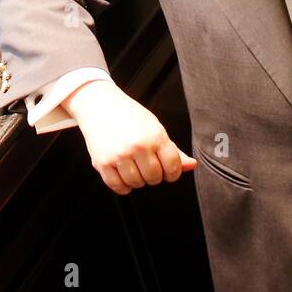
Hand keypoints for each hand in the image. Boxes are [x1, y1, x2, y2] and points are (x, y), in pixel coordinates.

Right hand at [61, 80, 196, 194]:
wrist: (99, 104)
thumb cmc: (129, 115)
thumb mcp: (155, 128)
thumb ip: (174, 150)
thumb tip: (192, 165)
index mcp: (155, 136)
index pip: (173, 167)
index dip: (172, 172)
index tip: (167, 169)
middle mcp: (138, 146)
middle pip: (154, 179)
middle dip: (153, 175)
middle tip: (146, 162)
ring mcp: (119, 155)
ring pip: (136, 184)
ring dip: (137, 180)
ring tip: (133, 165)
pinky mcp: (102, 163)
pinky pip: (118, 187)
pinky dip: (123, 185)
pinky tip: (123, 172)